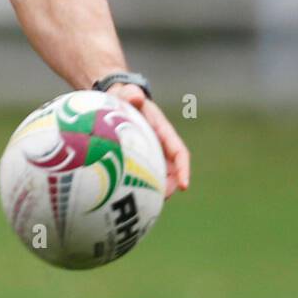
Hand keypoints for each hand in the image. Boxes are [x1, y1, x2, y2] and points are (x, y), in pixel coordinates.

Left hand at [111, 83, 190, 197]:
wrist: (113, 101)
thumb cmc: (120, 97)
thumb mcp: (124, 94)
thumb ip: (129, 94)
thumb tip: (135, 96)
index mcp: (162, 131)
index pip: (178, 152)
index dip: (183, 169)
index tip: (183, 186)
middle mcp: (159, 145)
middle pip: (171, 170)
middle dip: (169, 187)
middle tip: (157, 200)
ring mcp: (149, 153)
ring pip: (157, 176)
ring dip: (153, 190)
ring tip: (139, 204)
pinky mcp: (137, 159)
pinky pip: (141, 176)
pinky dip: (137, 187)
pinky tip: (122, 200)